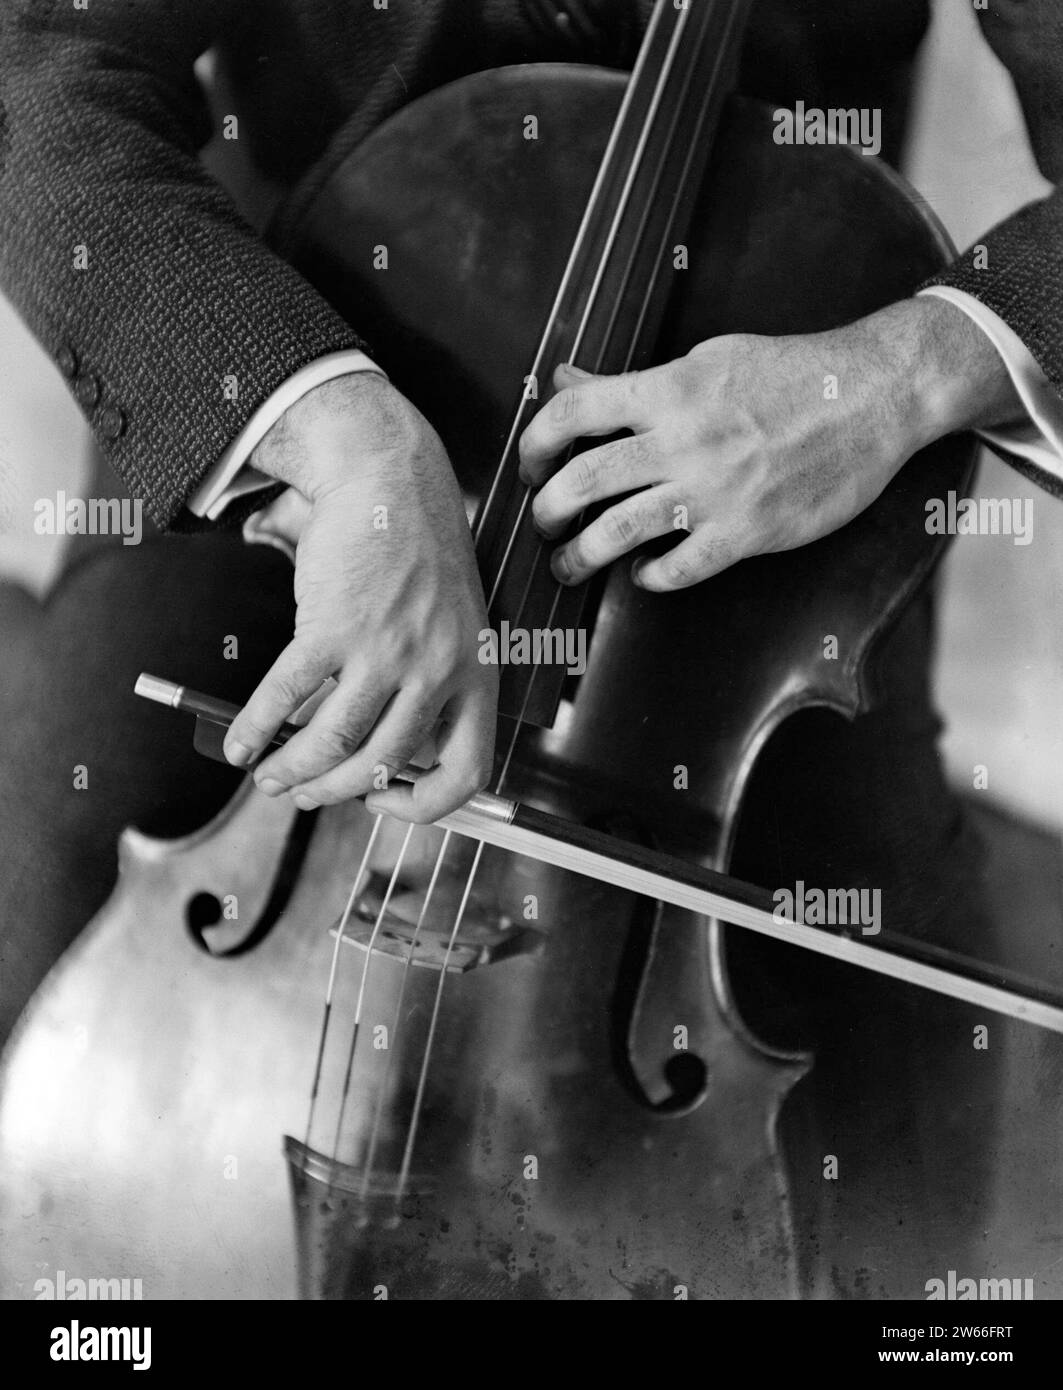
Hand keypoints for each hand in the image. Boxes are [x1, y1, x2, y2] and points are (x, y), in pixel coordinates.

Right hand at [223, 373, 496, 822]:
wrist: (389, 476)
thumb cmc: (419, 549)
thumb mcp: (455, 622)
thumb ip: (436, 683)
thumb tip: (387, 749)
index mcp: (476, 672)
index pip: (467, 772)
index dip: (426, 805)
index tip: (386, 801)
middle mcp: (437, 669)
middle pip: (382, 765)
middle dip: (332, 791)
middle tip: (304, 793)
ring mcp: (386, 650)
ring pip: (332, 742)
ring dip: (291, 769)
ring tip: (269, 773)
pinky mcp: (333, 627)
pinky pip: (285, 698)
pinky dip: (254, 728)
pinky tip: (240, 740)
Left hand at [518, 297, 1022, 590]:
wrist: (873, 396)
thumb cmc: (791, 373)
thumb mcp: (707, 360)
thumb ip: (635, 382)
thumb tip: (568, 382)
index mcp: (668, 390)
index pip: (570, 414)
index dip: (533, 444)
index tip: (529, 466)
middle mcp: (681, 442)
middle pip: (580, 482)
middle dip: (546, 510)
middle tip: (544, 522)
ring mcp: (713, 492)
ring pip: (616, 533)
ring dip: (578, 556)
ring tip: (568, 564)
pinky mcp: (746, 533)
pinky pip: (676, 569)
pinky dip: (648, 577)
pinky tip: (643, 573)